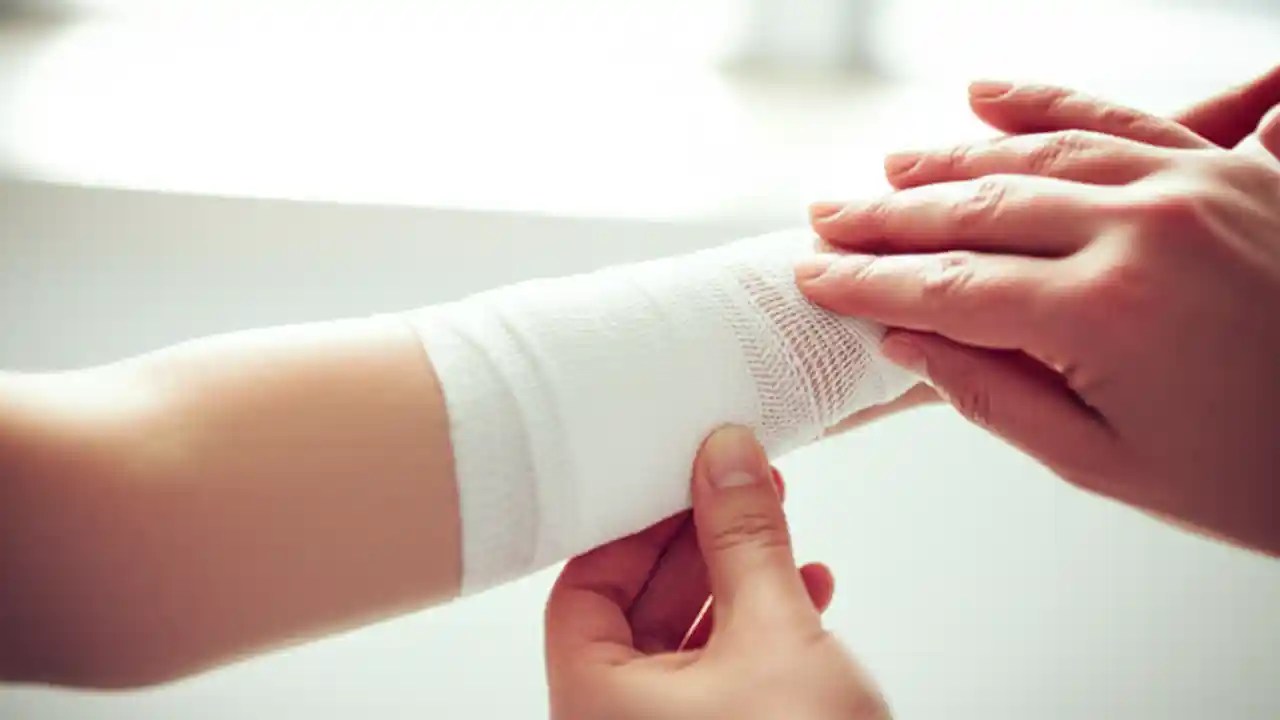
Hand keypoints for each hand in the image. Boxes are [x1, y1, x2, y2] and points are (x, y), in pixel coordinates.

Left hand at [544, 426, 888, 719]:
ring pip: (688, 640)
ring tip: (780, 529)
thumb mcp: (775, 634)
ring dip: (738, 580)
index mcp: (595, 703)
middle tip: (736, 486)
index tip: (681, 473)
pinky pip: (721, 676)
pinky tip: (807, 592)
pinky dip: (760, 629)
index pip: (588, 585)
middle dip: (699, 543)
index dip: (636, 523)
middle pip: (638, 607)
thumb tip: (726, 460)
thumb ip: (746, 538)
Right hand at [797, 81, 1279, 555]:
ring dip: (948, 160)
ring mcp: (1189, 184)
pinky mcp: (1223, 168)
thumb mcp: (1109, 463)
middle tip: (827, 220)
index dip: (871, 284)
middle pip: (978, 210)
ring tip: (885, 170)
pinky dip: (1044, 104)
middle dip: (889, 218)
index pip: (949, 287)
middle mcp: (1142, 228)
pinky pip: (1117, 116)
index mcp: (1107, 312)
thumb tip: (908, 343)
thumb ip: (995, 395)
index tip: (818, 277)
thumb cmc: (1257, 473)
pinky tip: (986, 96)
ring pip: (1035, 155)